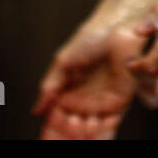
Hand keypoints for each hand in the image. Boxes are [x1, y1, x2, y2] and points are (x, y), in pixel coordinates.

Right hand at [33, 23, 145, 139]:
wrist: (115, 27)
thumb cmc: (90, 38)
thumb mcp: (62, 62)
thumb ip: (49, 86)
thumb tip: (36, 109)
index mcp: (72, 89)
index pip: (60, 114)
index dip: (54, 122)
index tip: (48, 127)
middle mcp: (87, 97)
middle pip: (76, 123)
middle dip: (69, 129)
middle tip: (65, 125)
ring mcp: (104, 100)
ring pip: (92, 125)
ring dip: (85, 130)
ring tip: (77, 123)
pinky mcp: (121, 100)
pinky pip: (111, 121)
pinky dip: (102, 128)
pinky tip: (93, 124)